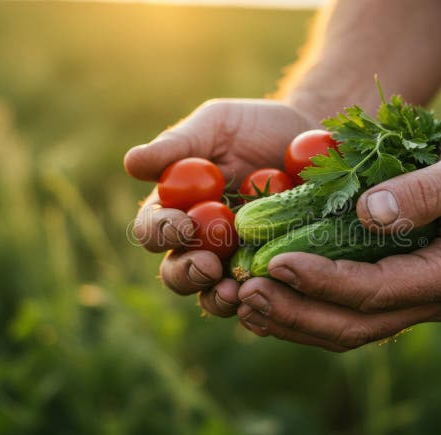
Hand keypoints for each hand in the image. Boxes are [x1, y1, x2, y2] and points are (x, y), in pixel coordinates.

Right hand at [124, 99, 315, 315]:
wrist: (309, 140)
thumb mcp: (217, 125)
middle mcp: (200, 244)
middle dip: (186, 274)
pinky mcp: (270, 275)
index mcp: (176, 209)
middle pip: (177, 273)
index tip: (182, 225)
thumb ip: (178, 144)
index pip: (153, 230)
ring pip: (213, 296)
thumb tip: (131, 162)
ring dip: (218, 299)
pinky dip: (260, 303)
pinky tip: (271, 295)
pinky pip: (260, 299)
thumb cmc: (255, 128)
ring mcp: (235, 264)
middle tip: (208, 266)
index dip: (160, 232)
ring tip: (235, 292)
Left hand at [236, 119, 440, 350]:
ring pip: (349, 327)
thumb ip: (426, 191)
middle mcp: (437, 298)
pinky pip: (352, 310)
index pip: (376, 291)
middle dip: (296, 313)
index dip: (323, 281)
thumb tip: (368, 212)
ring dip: (295, 319)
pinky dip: (310, 307)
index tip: (276, 263)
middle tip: (245, 292)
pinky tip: (275, 295)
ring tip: (245, 301)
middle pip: (355, 325)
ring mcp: (420, 297)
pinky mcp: (405, 285)